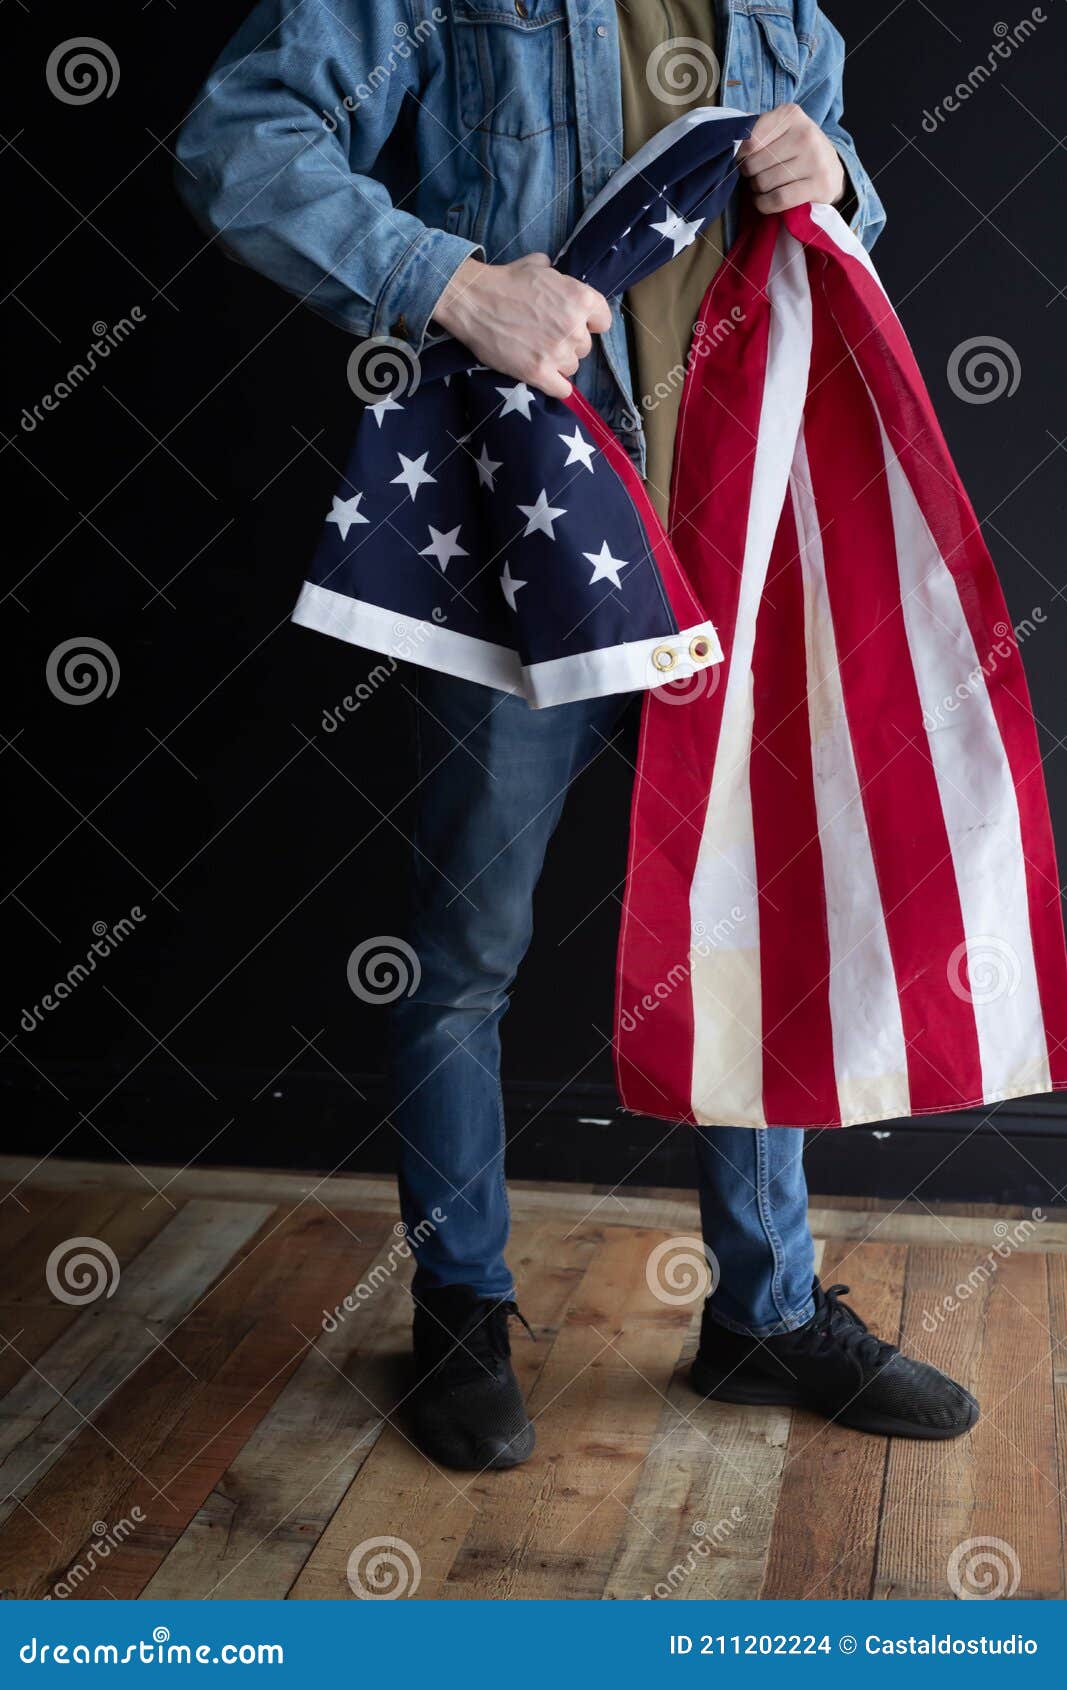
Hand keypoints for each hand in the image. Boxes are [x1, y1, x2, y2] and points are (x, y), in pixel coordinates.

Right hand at [431, 252, 611, 399]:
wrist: (474, 301)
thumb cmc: (505, 281)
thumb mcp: (539, 266)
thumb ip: (560, 278)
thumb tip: (560, 281)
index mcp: (581, 298)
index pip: (603, 321)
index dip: (589, 323)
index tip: (575, 323)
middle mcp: (575, 327)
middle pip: (585, 346)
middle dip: (569, 342)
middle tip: (546, 335)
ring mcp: (558, 353)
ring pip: (572, 367)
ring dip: (558, 362)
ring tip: (536, 351)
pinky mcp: (540, 373)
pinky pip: (562, 390)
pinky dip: (555, 385)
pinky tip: (545, 376)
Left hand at [737, 103, 845, 214]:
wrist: (832, 170)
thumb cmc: (796, 150)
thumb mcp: (780, 130)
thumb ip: (756, 129)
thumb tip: (731, 139)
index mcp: (791, 114)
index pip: (749, 139)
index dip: (740, 155)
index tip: (744, 160)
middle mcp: (805, 134)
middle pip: (754, 163)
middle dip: (749, 175)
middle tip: (758, 175)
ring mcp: (815, 160)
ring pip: (764, 182)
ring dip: (757, 191)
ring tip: (765, 187)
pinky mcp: (819, 185)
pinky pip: (778, 199)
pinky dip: (765, 204)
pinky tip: (766, 201)